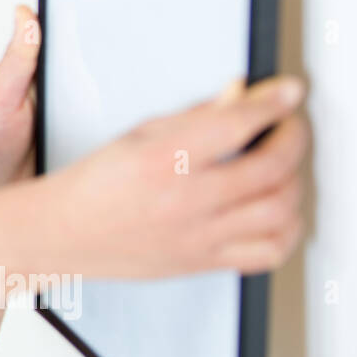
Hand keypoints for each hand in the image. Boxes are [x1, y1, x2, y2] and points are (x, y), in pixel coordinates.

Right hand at [34, 74, 309, 278]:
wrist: (62, 234)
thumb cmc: (91, 186)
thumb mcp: (138, 134)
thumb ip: (195, 116)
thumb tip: (237, 97)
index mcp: (163, 159)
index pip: (238, 122)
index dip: (274, 102)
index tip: (289, 93)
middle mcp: (185, 199)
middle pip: (272, 166)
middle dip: (293, 138)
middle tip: (289, 126)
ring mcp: (199, 236)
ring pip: (280, 210)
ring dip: (295, 181)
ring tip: (285, 165)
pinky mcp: (204, 262)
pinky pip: (269, 251)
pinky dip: (288, 228)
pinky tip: (280, 210)